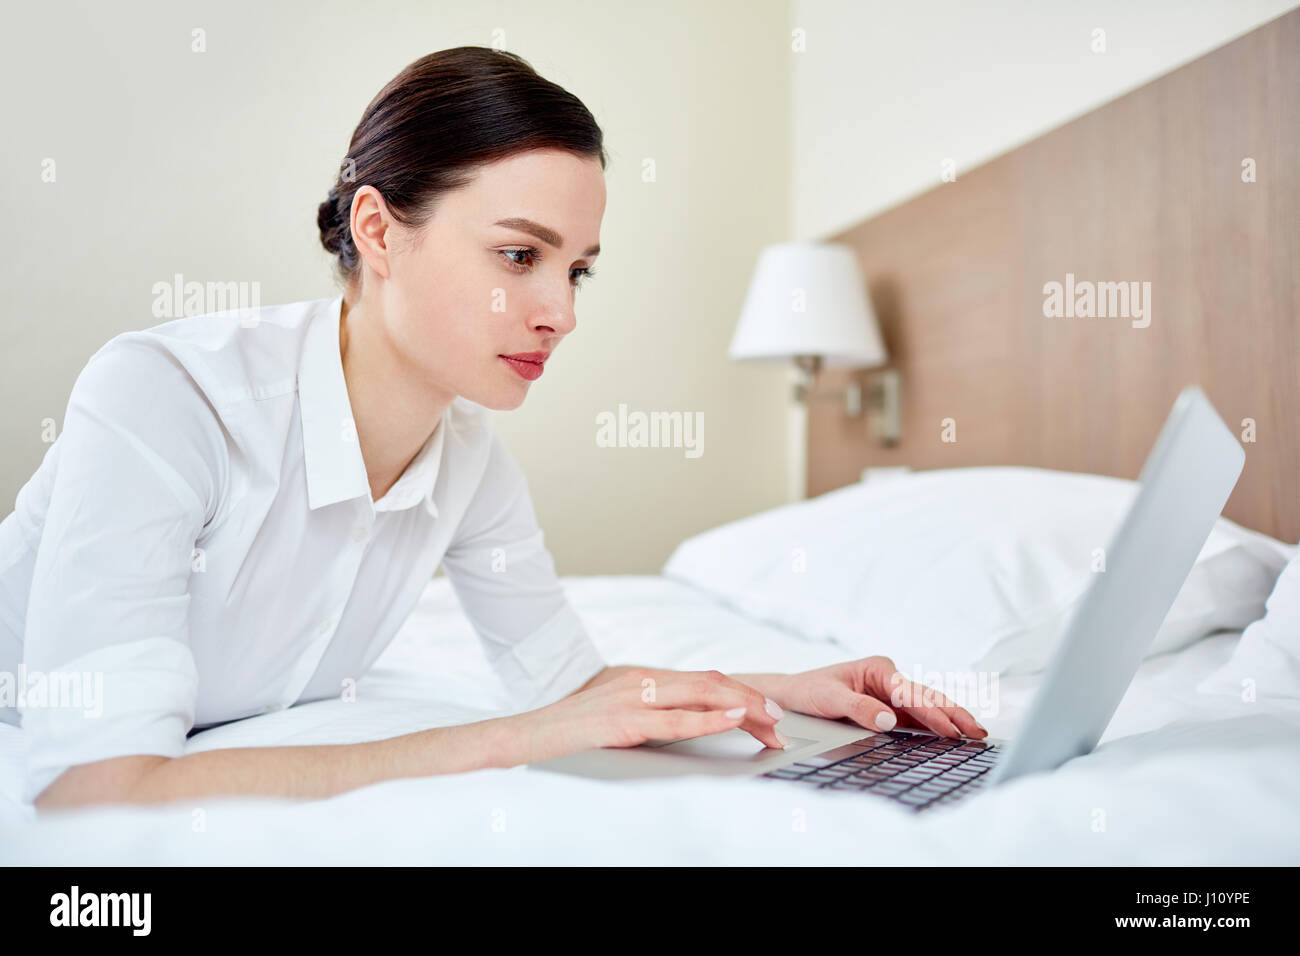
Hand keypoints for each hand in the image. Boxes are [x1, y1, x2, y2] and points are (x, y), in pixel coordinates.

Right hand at [515, 667, 787, 764]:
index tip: (768, 715)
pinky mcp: (622, 721)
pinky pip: (676, 718)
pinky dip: (710, 718)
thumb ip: (648, 717)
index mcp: (643, 680)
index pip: (705, 681)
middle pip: (713, 684)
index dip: (742, 694)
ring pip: (702, 694)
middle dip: (753, 702)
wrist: (521, 739)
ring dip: (744, 708)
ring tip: (770, 723)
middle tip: (781, 725)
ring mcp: (633, 698)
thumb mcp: (615, 717)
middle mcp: (642, 681)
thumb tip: (688, 727)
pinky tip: (734, 720)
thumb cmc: (567, 735)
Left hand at [777, 656, 987, 739]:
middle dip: (954, 714)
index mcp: (879, 669)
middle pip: (928, 698)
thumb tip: (888, 719)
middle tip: (978, 732)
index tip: (950, 728)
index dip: (933, 713)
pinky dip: (935, 727)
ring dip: (951, 720)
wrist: (792, 696)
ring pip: (927, 708)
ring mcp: (891, 695)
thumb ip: (859, 707)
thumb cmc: (809, 691)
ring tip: (974, 735)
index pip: (912, 694)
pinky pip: (916, 718)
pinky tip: (951, 737)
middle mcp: (889, 680)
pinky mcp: (889, 709)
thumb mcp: (829, 698)